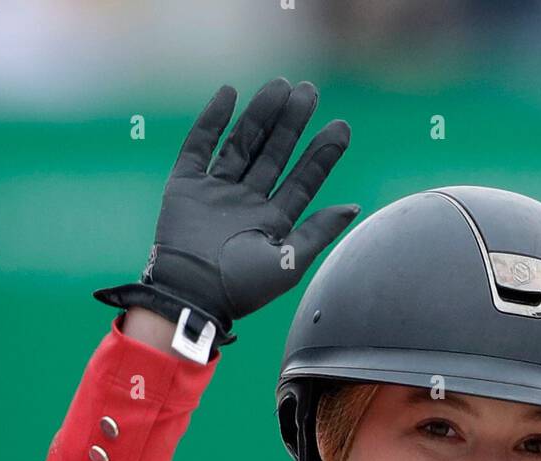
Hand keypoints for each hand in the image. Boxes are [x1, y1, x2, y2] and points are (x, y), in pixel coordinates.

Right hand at [94, 78, 359, 354]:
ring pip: (243, 143)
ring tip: (281, 86)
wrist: (192, 294)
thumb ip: (319, 232)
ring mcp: (217, 191)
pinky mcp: (186, 185)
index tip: (342, 128)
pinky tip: (230, 93)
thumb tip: (354, 207)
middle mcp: (248, 202)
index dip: (322, 155)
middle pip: (275, 153)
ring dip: (261, 114)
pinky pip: (200, 145)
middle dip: (293, 124)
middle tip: (310, 92)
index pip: (303, 180)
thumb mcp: (290, 262)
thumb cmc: (243, 288)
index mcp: (273, 221)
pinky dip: (212, 120)